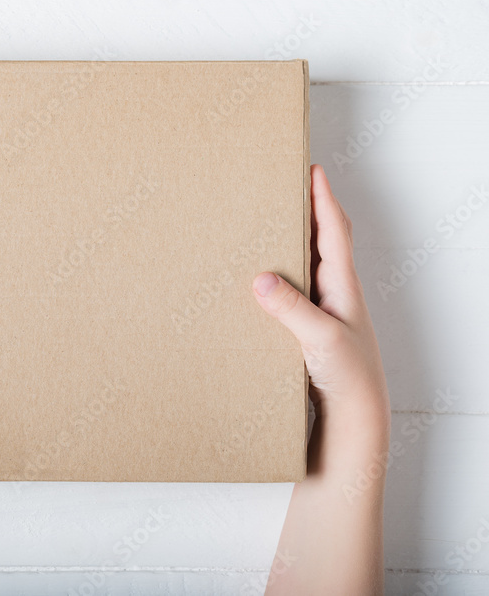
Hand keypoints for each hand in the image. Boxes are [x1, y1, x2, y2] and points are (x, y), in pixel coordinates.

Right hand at [257, 164, 388, 595]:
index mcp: (343, 289)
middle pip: (318, 244)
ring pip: (301, 271)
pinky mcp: (302, 337)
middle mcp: (332, 297)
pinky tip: (246, 290)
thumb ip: (293, 310)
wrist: (350, 429)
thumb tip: (261, 278)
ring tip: (256, 231)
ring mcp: (318, 316)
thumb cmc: (347, 384)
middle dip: (302, 215)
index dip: (323, 199)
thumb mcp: (321, 341)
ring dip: (283, 249)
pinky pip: (285, 298)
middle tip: (277, 191)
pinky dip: (270, 284)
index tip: (311, 168)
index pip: (334, 232)